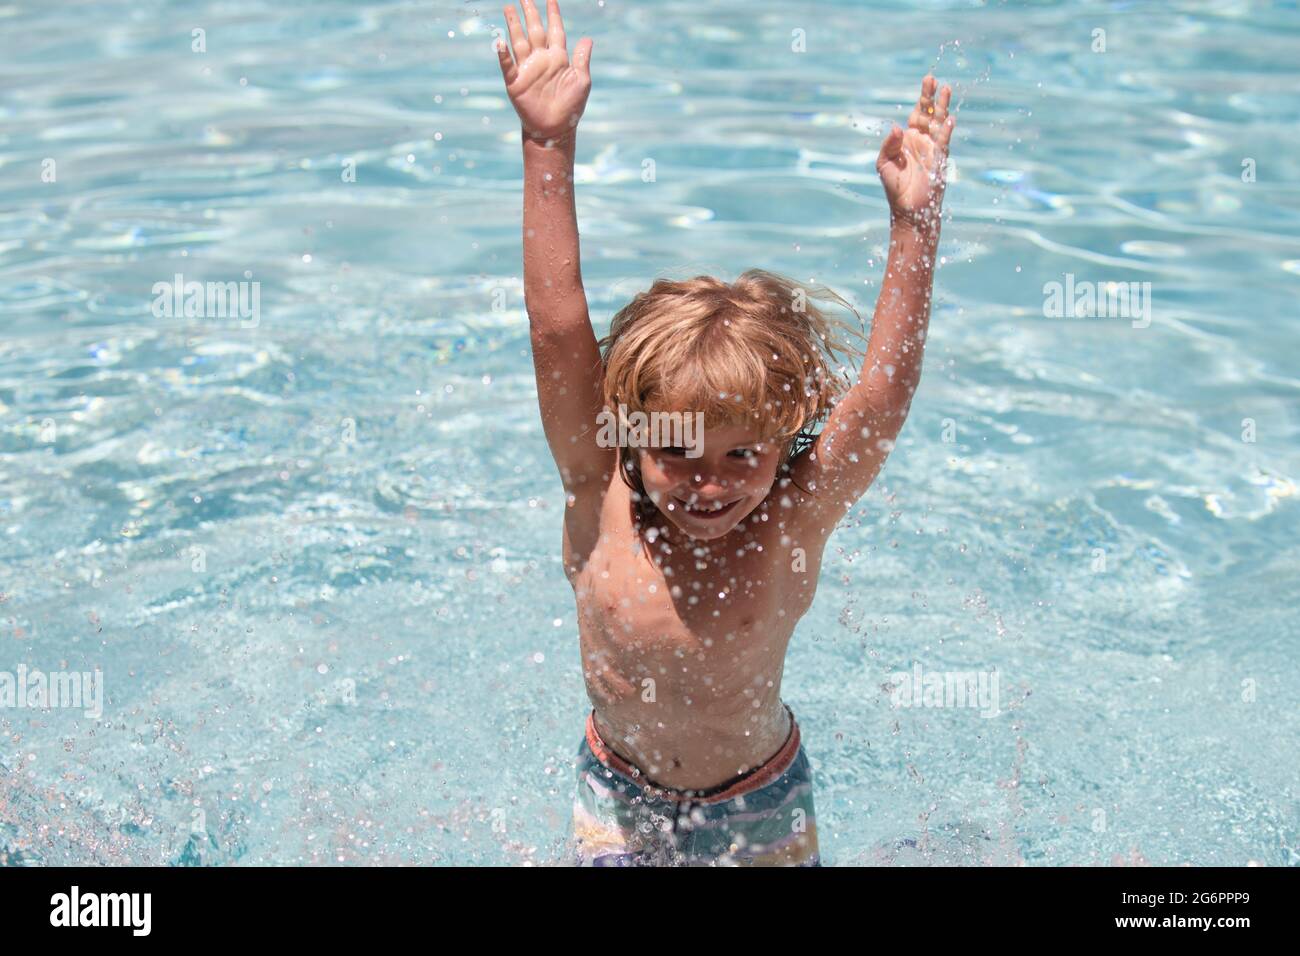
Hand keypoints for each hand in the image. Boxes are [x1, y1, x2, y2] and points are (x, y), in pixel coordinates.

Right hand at [495, 0, 592, 142]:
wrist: (556, 129)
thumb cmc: (571, 107)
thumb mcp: (582, 81)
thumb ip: (582, 59)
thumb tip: (587, 39)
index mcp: (558, 58)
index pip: (555, 30)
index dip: (553, 14)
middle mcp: (541, 59)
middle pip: (534, 30)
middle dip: (530, 13)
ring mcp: (528, 69)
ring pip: (519, 41)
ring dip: (514, 25)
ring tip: (509, 8)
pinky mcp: (516, 82)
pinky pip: (508, 65)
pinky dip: (503, 54)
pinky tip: (500, 41)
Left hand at [877, 75, 954, 231]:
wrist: (908, 209)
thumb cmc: (895, 188)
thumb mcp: (884, 164)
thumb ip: (889, 145)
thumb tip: (897, 127)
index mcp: (908, 139)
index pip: (917, 113)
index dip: (922, 98)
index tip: (928, 80)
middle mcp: (922, 141)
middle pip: (929, 113)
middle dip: (931, 97)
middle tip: (933, 79)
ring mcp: (933, 149)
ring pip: (939, 123)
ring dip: (942, 108)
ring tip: (946, 89)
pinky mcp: (939, 160)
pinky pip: (943, 143)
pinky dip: (945, 131)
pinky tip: (949, 119)